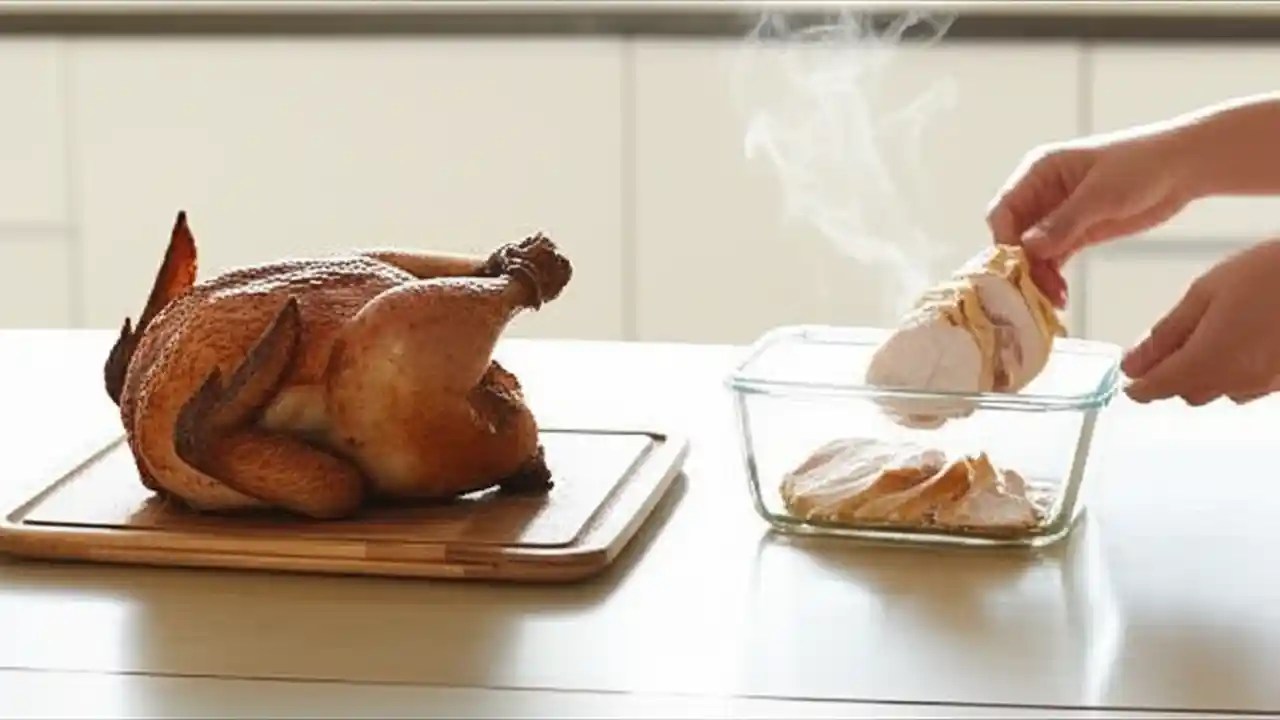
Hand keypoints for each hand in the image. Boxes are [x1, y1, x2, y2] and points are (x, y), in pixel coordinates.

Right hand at [985, 129, 1198, 307]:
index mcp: (1039, 172)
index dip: (1006, 241)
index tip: (1019, 269)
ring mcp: (1056, 215)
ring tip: (1054, 299)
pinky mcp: (1075, 232)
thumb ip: (1064, 221)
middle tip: (1037, 292)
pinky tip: (1060, 295)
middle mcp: (1041, 193)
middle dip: (1022, 264)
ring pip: (1031, 252)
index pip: (1004, 211)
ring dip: (1038, 276)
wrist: (1183, 168)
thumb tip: (1028, 247)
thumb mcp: (1102, 194)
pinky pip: (1052, 259)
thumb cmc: (1142, 166)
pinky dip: (1052, 277)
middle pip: (1013, 235)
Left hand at [1123, 239, 1279, 405]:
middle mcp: (1235, 382)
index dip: (1138, 385)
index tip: (1130, 376)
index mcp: (1206, 361)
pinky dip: (1235, 369)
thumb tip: (1134, 364)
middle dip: (1173, 372)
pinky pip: (1248, 384)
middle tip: (1173, 340)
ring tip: (1215, 330)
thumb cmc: (1269, 275)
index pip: (1157, 388)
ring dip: (1206, 372)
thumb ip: (1166, 335)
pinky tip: (1245, 338)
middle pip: (1187, 392)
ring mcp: (1264, 385)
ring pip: (1219, 390)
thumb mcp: (1205, 294)